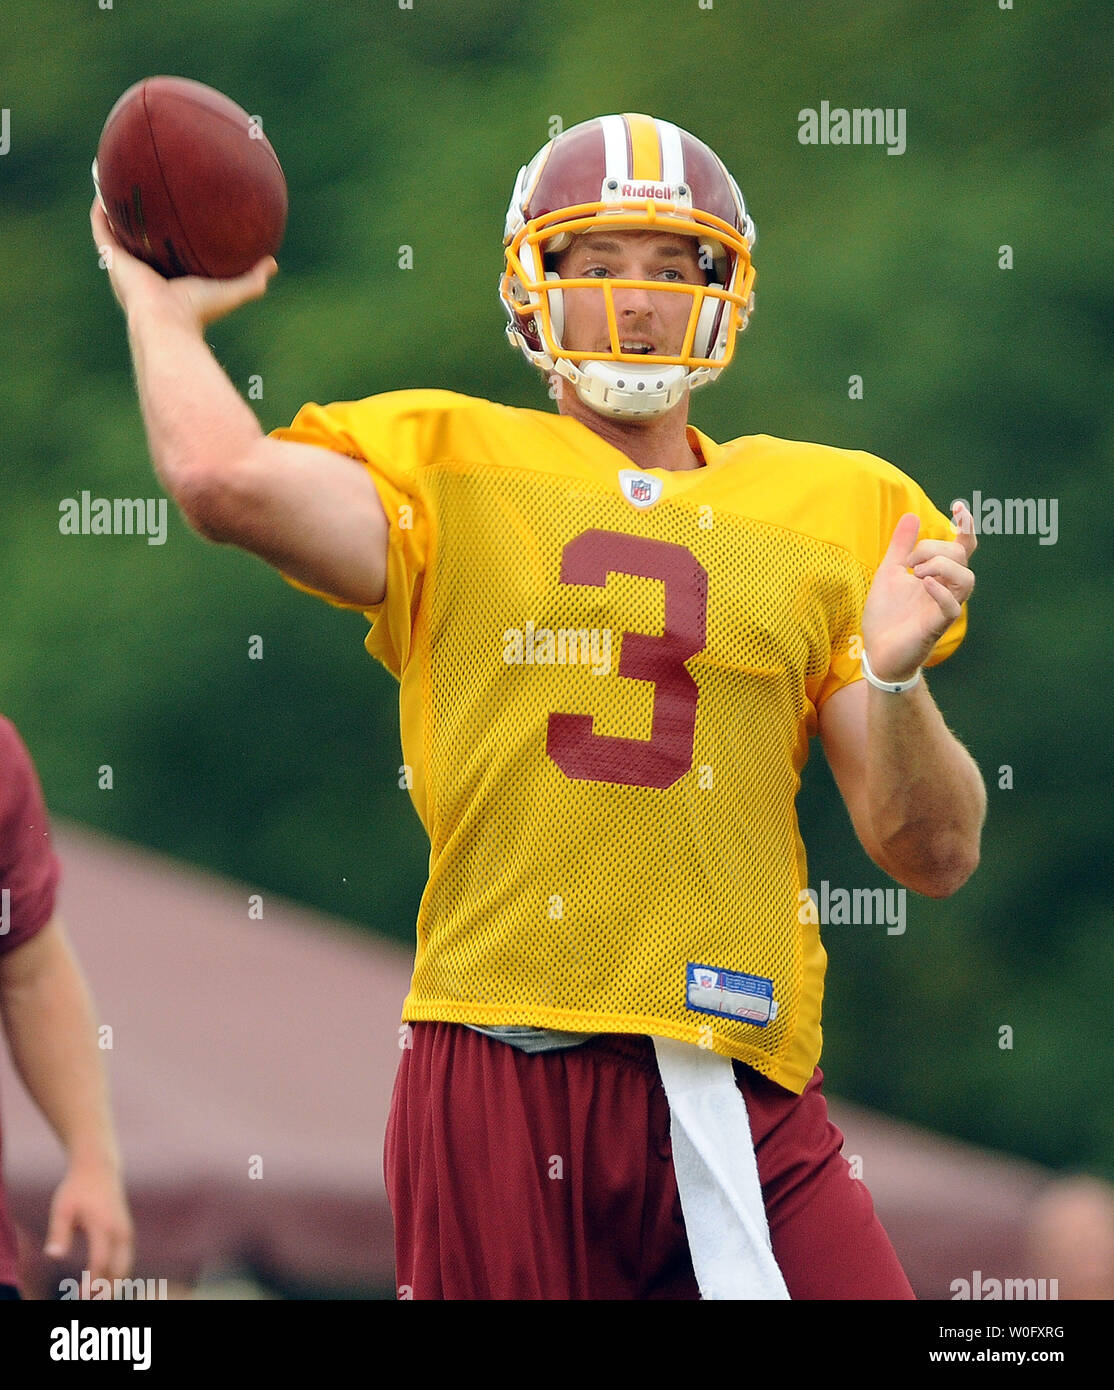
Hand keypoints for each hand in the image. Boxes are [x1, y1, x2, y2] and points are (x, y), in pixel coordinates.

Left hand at [44, 1160, 133, 1288]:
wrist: (99, 1167)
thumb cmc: (77, 1189)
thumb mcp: (62, 1208)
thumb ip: (59, 1233)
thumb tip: (54, 1256)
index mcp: (103, 1225)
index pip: (101, 1260)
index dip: (93, 1282)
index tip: (81, 1296)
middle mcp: (119, 1229)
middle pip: (119, 1267)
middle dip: (107, 1288)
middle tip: (91, 1303)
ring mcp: (126, 1229)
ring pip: (125, 1264)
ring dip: (114, 1283)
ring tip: (99, 1298)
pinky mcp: (126, 1230)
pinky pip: (126, 1257)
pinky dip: (118, 1272)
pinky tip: (106, 1282)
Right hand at [91, 197, 276, 330]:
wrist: (167, 323)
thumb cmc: (199, 311)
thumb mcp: (232, 291)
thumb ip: (253, 279)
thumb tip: (273, 263)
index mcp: (168, 279)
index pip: (168, 252)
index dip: (170, 234)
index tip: (177, 213)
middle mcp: (144, 271)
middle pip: (140, 239)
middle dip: (142, 218)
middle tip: (147, 191)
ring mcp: (125, 265)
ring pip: (116, 229)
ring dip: (115, 206)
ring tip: (118, 179)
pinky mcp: (112, 258)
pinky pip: (101, 227)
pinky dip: (101, 207)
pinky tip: (103, 182)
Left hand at [861, 502, 975, 682]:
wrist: (877, 651)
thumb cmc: (887, 615)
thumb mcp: (889, 573)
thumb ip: (901, 547)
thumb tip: (912, 515)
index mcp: (937, 575)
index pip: (963, 547)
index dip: (967, 527)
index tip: (959, 507)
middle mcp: (946, 589)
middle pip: (961, 557)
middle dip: (935, 549)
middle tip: (910, 563)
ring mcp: (943, 607)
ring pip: (967, 580)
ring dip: (942, 567)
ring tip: (917, 573)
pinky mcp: (936, 626)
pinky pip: (951, 607)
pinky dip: (940, 591)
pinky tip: (922, 583)